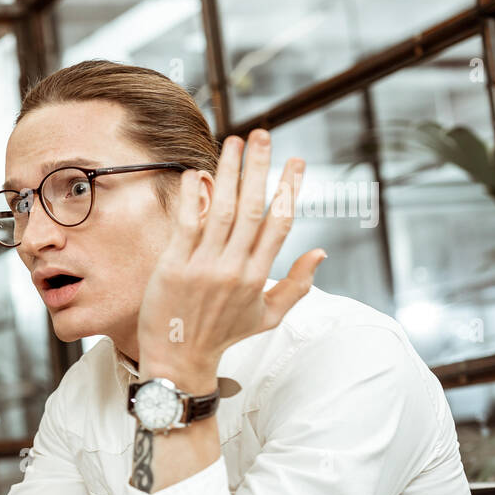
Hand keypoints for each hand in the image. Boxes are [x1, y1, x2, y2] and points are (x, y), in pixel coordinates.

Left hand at [136, 129, 326, 388]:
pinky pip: (186, 224)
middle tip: (264, 135)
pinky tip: (198, 172)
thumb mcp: (268, 316)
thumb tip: (321, 253)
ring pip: (222, 210)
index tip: (297, 161)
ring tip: (234, 142)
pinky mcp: (174, 266)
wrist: (179, 359)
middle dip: (260, 168)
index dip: (289, 188)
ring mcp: (203, 266)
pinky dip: (194, 197)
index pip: (280, 223)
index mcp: (259, 276)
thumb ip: (297, 285)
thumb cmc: (223, 336)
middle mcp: (234, 268)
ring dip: (229, 173)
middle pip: (253, 208)